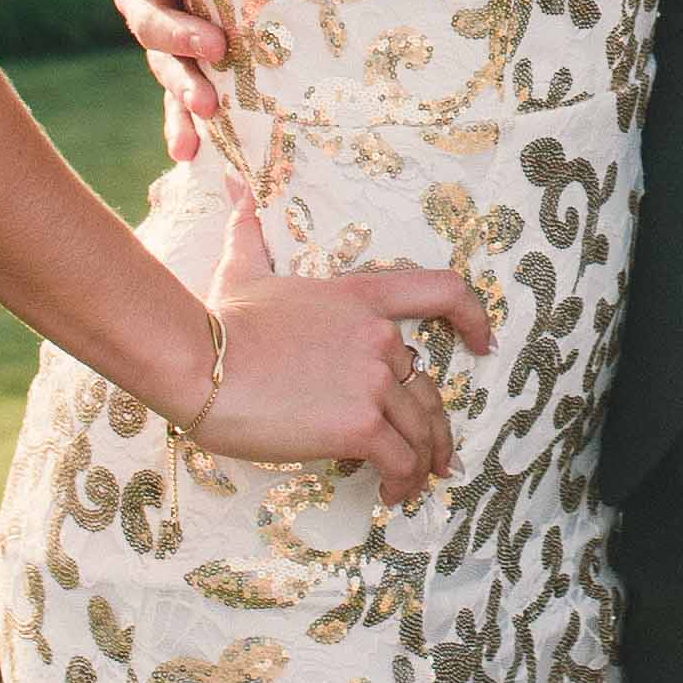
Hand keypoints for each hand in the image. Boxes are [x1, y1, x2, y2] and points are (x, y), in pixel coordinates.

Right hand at [89, 0, 231, 170]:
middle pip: (145, 17)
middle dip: (176, 34)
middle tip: (214, 43)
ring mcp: (162, 30)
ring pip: (162, 63)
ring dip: (183, 87)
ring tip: (210, 107)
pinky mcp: (188, 61)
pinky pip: (179, 98)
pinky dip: (180, 127)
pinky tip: (191, 154)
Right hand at [176, 184, 492, 506]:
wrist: (199, 362)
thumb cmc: (219, 321)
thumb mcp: (244, 269)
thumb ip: (249, 230)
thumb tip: (233, 188)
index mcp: (362, 298)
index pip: (442, 291)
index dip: (473, 317)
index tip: (483, 343)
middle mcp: (380, 338)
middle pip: (428, 387)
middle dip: (436, 429)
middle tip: (436, 458)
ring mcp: (374, 381)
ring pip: (419, 431)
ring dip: (420, 464)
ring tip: (408, 486)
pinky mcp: (359, 425)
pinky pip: (399, 461)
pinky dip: (401, 483)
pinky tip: (388, 495)